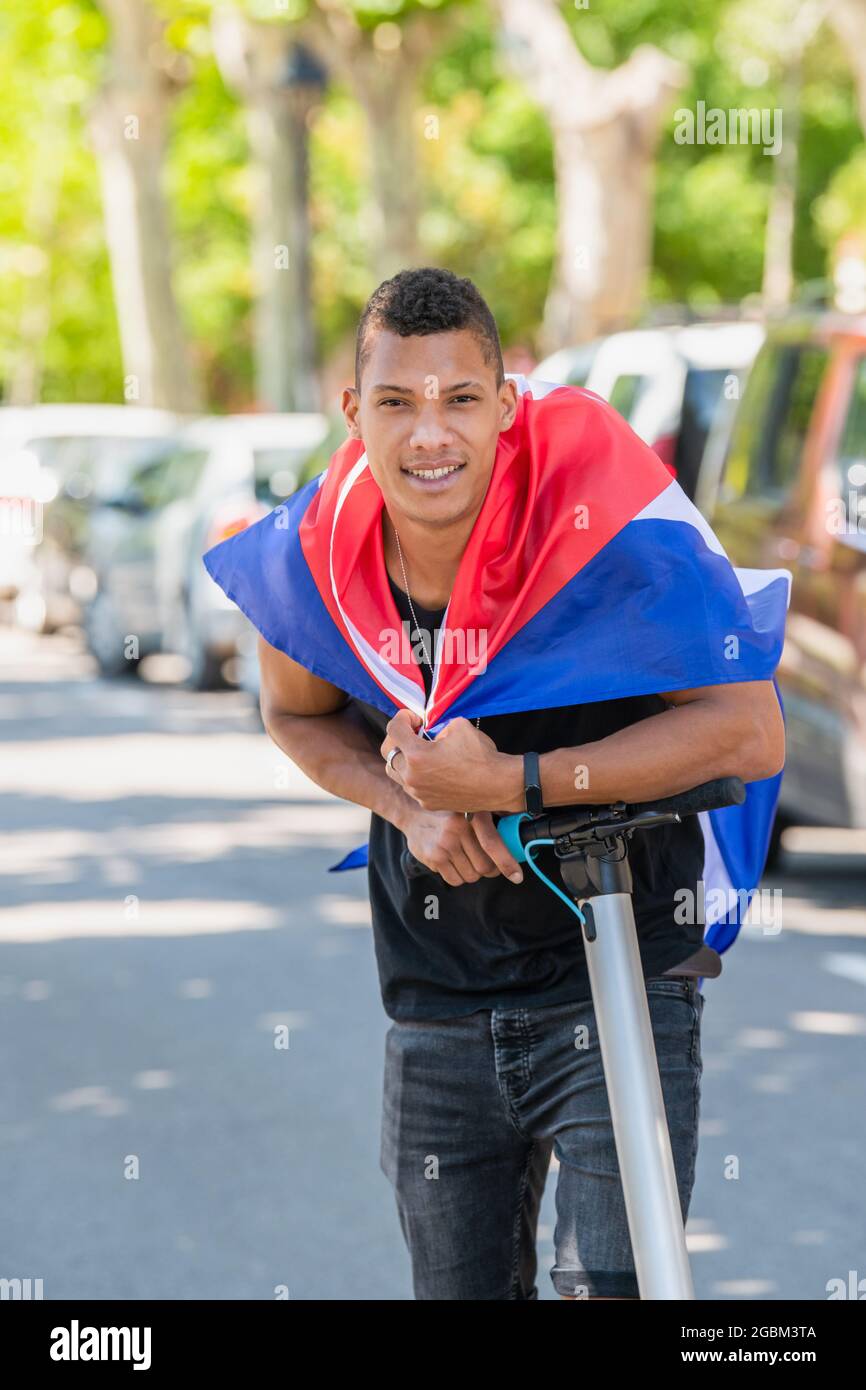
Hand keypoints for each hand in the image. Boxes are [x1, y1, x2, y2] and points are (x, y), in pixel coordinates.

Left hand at [382, 709, 520, 813]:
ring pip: (396, 771)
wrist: (498, 785)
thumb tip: (430, 732)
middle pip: (387, 752)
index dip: (403, 717)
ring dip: (403, 758)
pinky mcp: (427, 803)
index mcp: (417, 755)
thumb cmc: (481, 755)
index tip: (416, 718)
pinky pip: (412, 786)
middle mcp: (412, 777)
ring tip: (420, 751)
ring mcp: (418, 793)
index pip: (394, 729)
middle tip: (414, 732)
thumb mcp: (458, 726)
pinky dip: (415, 774)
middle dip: (398, 738)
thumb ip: (436, 727)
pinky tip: (432, 769)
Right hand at [403, 808, 523, 886]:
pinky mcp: (433, 857)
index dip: (507, 864)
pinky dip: (458, 877)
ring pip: (471, 876)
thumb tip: (514, 843)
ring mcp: (444, 844)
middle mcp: (458, 829)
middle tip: (488, 867)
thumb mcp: (470, 809)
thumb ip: (489, 822)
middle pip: (484, 867)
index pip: (493, 844)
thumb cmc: (448, 814)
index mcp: (471, 815)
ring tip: (467, 861)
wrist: (413, 813)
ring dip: (472, 874)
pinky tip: (454, 865)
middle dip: (489, 871)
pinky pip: (455, 880)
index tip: (517, 876)